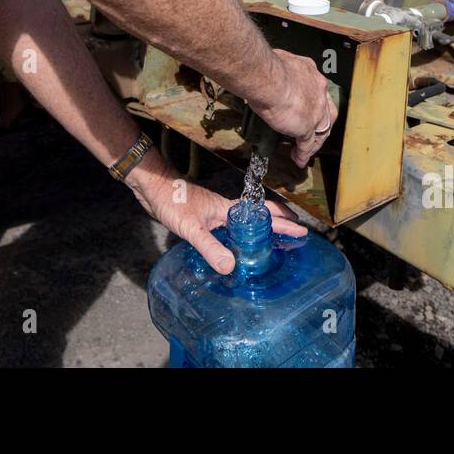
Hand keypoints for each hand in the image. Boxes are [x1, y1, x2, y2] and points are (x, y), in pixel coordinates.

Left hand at [128, 162, 305, 273]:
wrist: (152, 186)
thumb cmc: (171, 200)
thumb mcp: (191, 227)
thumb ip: (209, 246)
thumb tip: (231, 266)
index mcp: (227, 209)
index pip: (263, 216)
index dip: (283, 223)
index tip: (302, 229)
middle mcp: (224, 210)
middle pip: (259, 216)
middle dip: (279, 223)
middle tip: (296, 232)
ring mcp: (213, 214)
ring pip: (244, 222)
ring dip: (260, 229)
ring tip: (273, 241)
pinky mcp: (202, 219)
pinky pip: (229, 228)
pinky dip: (240, 235)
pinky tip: (235, 246)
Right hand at [248, 49, 337, 167]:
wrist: (267, 78)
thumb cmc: (266, 68)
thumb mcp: (276, 63)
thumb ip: (276, 72)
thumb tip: (264, 76)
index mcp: (310, 73)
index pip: (317, 91)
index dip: (313, 102)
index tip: (305, 107)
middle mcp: (318, 91)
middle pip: (327, 113)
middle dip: (322, 124)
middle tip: (313, 132)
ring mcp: (314, 111)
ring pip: (321, 131)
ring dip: (315, 142)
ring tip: (305, 151)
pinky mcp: (306, 127)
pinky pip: (308, 144)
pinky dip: (304, 154)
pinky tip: (299, 159)